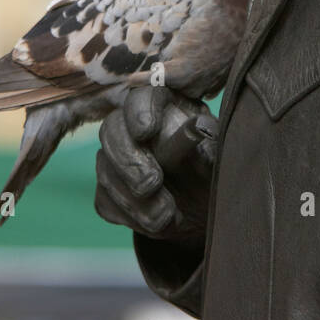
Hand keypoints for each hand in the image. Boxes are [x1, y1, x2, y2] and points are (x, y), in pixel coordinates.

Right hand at [95, 84, 216, 242]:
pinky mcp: (108, 189)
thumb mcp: (215, 154)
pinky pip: (104, 200)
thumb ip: (204, 141)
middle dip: (128, 159)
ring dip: (131, 196)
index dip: (139, 111)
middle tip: (152, 184)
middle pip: (111, 129)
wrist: (205, 207)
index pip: (141, 96)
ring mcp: (116, 157)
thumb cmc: (213, 168)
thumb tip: (198, 127)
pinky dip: (128, 215)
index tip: (147, 131)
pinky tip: (156, 223)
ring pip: (104, 169)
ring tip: (166, 215)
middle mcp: (132, 124)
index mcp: (164, 104)